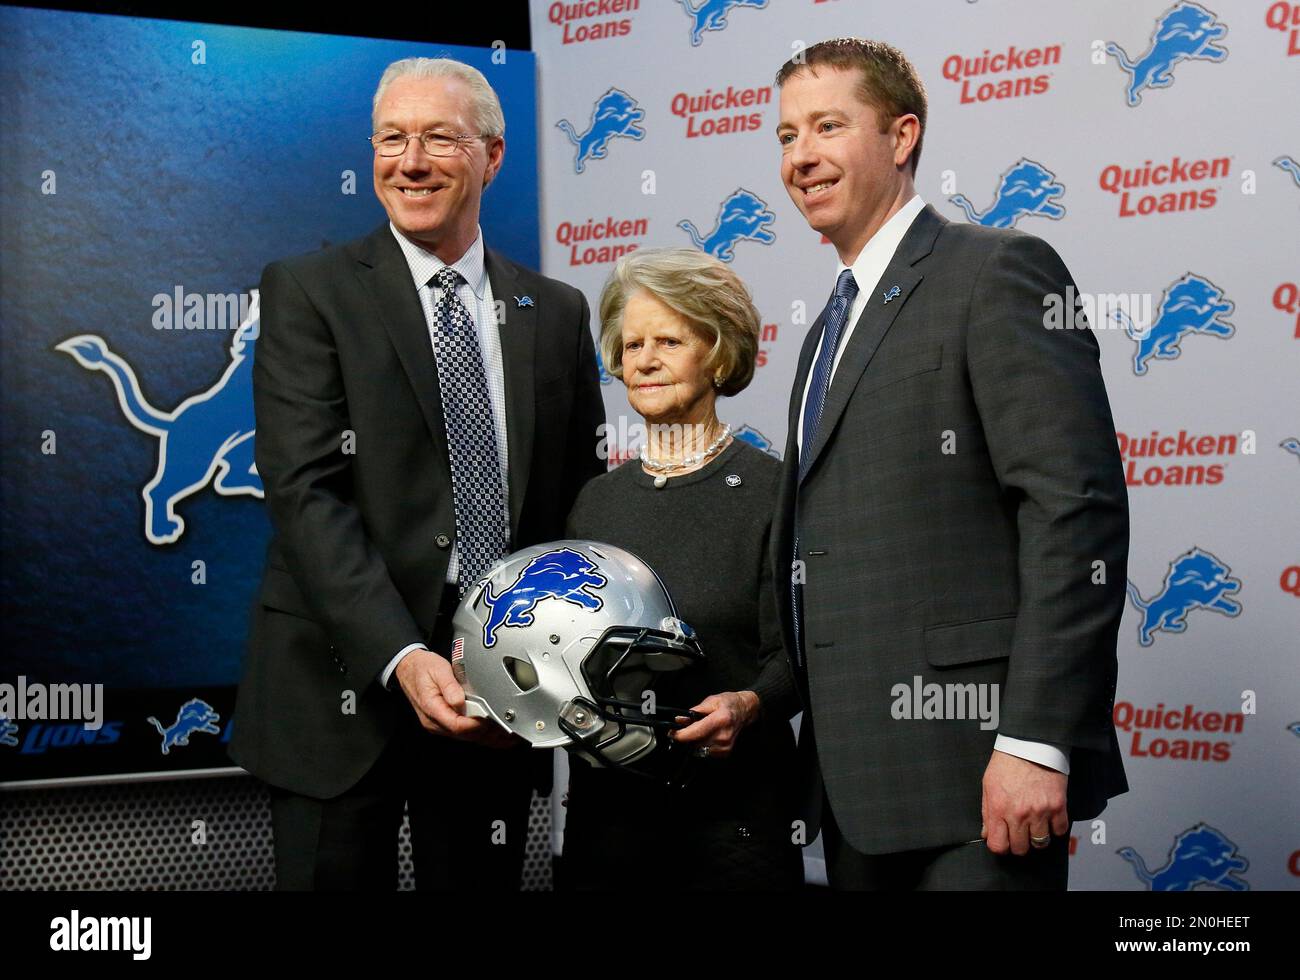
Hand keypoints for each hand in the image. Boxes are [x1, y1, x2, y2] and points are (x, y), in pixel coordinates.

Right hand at [394, 648, 520, 747]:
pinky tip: (494, 735)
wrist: (408, 668)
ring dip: (486, 737)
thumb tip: (460, 702)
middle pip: (464, 734)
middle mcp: (434, 722)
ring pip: (465, 737)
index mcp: (432, 709)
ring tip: (506, 735)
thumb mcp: (437, 670)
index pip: (458, 725)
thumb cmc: (422, 668)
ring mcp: (439, 724)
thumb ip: (450, 687)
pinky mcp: (444, 723)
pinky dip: (480, 734)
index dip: (477, 725)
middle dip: (487, 734)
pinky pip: (463, 732)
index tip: (493, 720)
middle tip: (507, 730)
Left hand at [669, 690, 759, 757]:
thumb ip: (695, 711)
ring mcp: (725, 745)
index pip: (696, 732)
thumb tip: (680, 719)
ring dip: (694, 742)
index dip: (681, 735)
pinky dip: (702, 745)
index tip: (672, 733)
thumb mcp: (711, 701)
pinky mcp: (726, 752)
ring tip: (697, 731)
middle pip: (696, 743)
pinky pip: (707, 752)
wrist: (746, 710)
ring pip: (700, 749)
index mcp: (720, 720)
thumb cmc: (730, 703)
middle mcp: (723, 735)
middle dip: (687, 737)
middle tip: (684, 729)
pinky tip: (706, 736)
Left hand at [980, 749, 1068, 855]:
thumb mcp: (988, 785)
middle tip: (1020, 833)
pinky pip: (1059, 831)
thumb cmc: (1008, 762)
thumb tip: (987, 833)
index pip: (998, 845)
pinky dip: (1055, 828)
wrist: (1030, 744)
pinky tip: (1049, 819)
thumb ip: (987, 812)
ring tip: (1035, 826)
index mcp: (998, 808)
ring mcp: (1040, 811)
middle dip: (1019, 844)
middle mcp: (1018, 814)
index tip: (1003, 841)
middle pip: (1020, 848)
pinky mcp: (1058, 806)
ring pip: (1040, 843)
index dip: (1001, 846)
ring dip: (1038, 838)